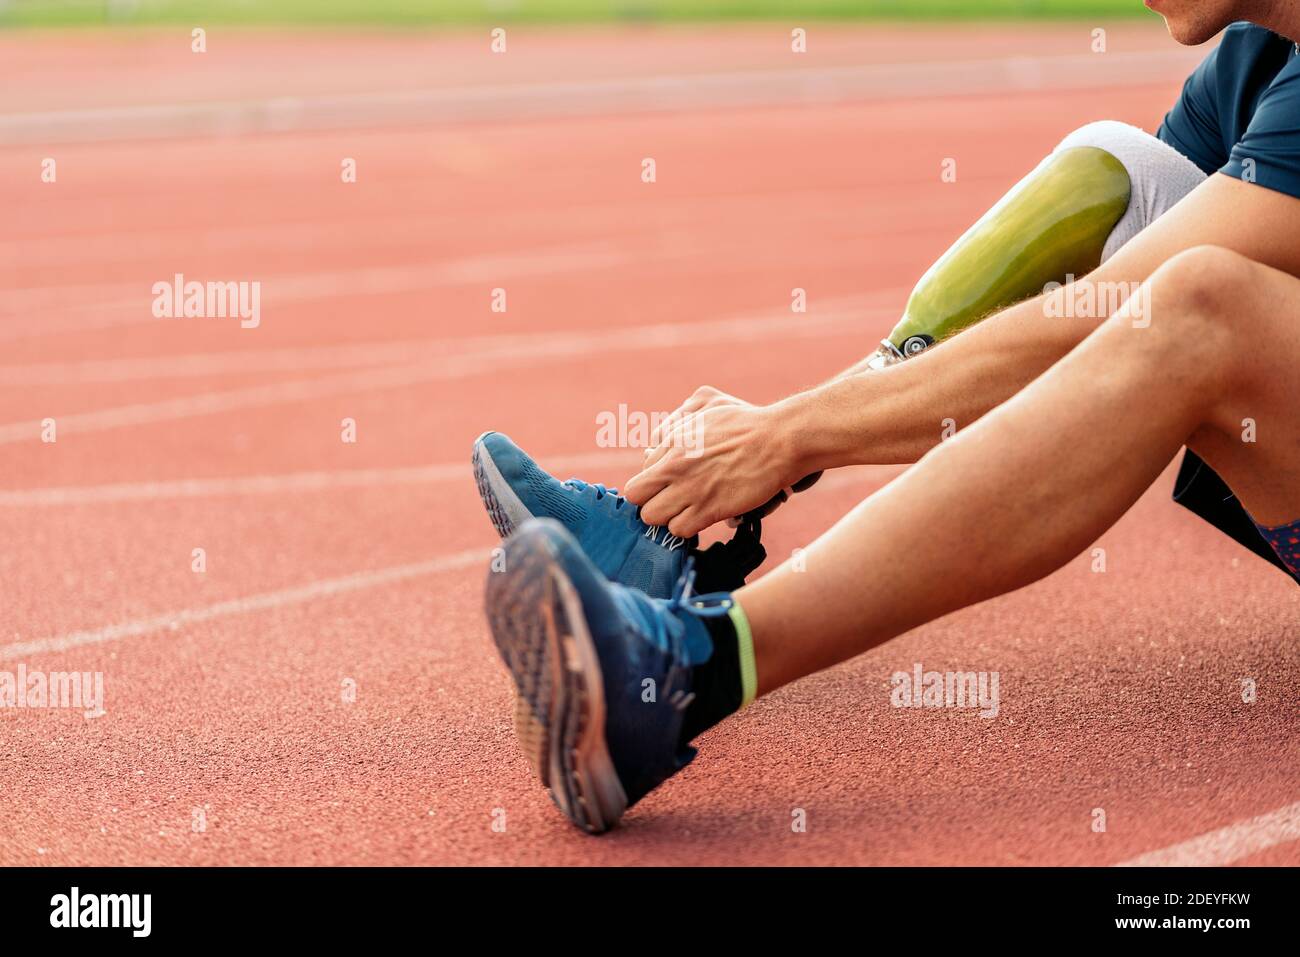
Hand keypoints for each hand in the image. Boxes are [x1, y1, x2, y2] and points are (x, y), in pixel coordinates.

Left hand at [625, 388, 801, 536]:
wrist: (778, 440)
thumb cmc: (746, 423)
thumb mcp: (704, 410)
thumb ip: (678, 427)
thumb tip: (655, 446)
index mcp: (671, 443)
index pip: (640, 475)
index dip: (655, 484)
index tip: (671, 487)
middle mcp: (674, 466)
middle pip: (637, 498)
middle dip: (651, 503)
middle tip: (670, 503)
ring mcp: (690, 489)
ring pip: (653, 517)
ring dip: (669, 517)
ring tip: (687, 511)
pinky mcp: (709, 509)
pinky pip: (679, 530)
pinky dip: (688, 528)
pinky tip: (701, 518)